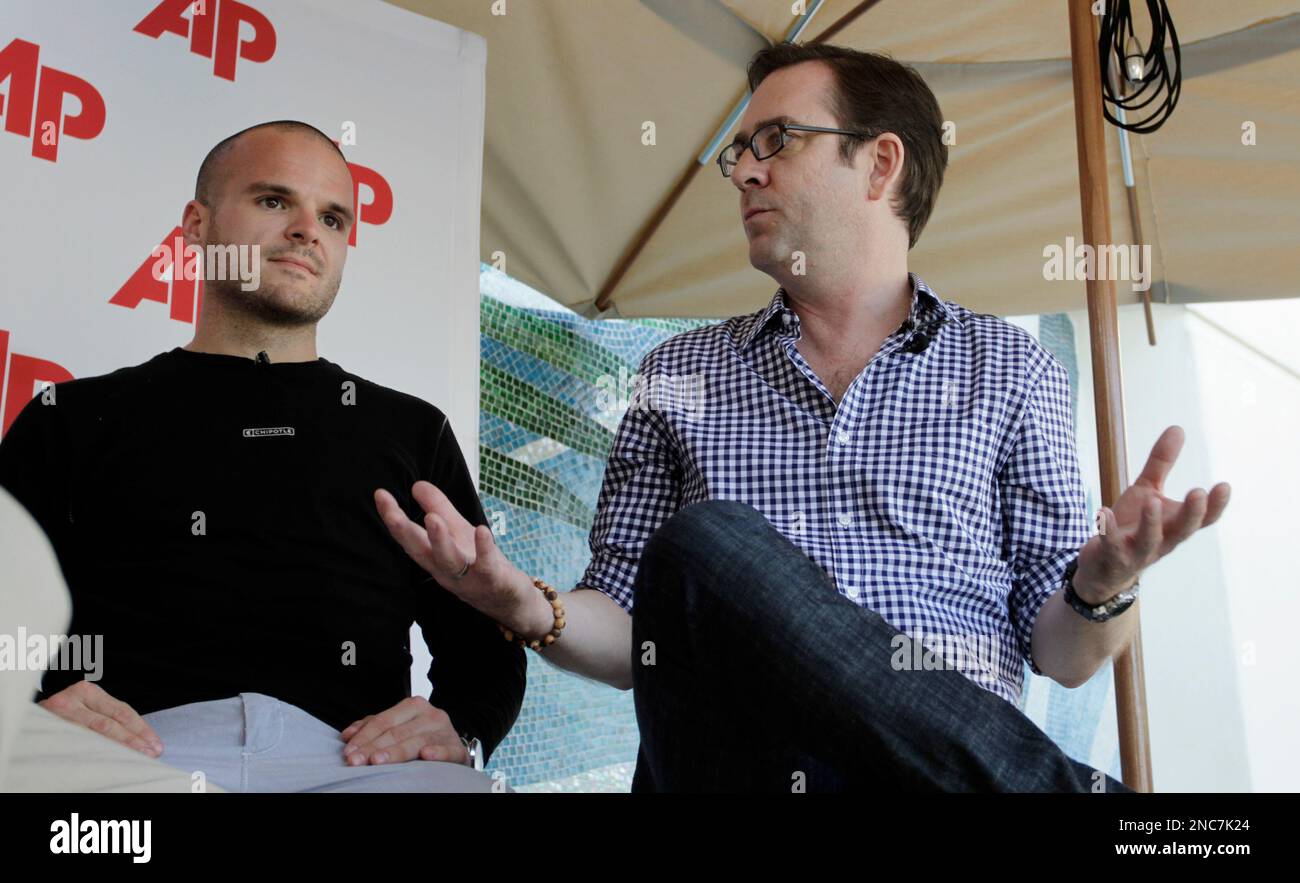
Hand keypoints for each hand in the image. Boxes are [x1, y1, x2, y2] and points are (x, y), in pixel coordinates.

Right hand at [38, 681, 163, 757]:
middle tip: (149, 754)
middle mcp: (71, 701)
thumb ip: (109, 716)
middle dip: (131, 741)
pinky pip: (73, 744)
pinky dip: (92, 754)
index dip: (140, 729)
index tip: (155, 743)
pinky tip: (106, 762)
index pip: (121, 711)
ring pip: (90, 736)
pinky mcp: (46, 730)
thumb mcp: (87, 704)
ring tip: (133, 761)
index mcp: (88, 691)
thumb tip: (141, 739)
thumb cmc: (66, 709)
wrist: (23, 708)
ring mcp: (56, 717)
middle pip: (107, 724)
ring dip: (114, 750)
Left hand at [340, 696, 468, 765]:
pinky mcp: (458, 748)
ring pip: (417, 741)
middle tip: (355, 761)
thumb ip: (372, 727)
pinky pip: (448, 750)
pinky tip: (426, 755)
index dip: (364, 736)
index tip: (348, 752)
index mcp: (413, 706)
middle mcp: (430, 715)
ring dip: (396, 752)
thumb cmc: (420, 735)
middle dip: (373, 747)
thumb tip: (347, 734)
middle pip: (397, 732)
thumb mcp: (396, 727)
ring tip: (378, 761)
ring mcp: (445, 731)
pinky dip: (438, 752)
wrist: (452, 744)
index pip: (383, 721)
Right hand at [374, 481, 552, 636]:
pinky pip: (486, 566)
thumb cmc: (478, 564)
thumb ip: (438, 508)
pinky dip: (484, 549)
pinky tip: (482, 530)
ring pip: (449, 561)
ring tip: (432, 519)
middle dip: (404, 532)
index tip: (380, 494)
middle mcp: (444, 569)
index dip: (392, 517)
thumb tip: (417, 484)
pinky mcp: (492, 580)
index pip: (407, 536)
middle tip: (392, 513)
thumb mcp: (458, 532)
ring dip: (440, 541)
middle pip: (420, 551)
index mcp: (433, 557)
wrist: (509, 599)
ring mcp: (467, 578)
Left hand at [1074, 425, 1230, 603]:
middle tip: (1198, 492)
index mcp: (1174, 525)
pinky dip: (1108, 529)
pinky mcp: (1112, 555)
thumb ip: (1161, 463)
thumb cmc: (1131, 525)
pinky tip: (1105, 513)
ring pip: (1149, 539)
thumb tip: (1178, 428)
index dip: (1215, 505)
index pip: (1203, 518)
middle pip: (1183, 530)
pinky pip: (1111, 543)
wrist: (1103, 565)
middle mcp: (1162, 541)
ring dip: (1151, 522)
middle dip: (1192, 513)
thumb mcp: (1147, 491)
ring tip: (1152, 500)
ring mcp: (1137, 551)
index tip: (1224, 486)